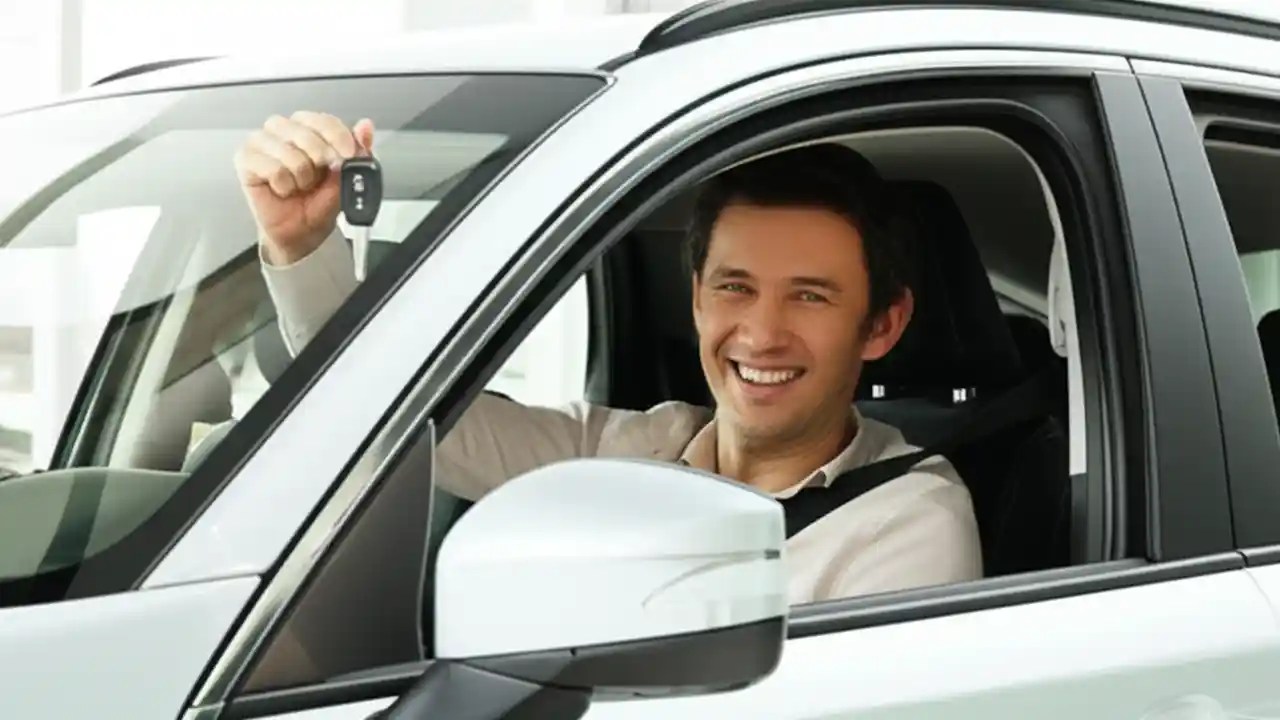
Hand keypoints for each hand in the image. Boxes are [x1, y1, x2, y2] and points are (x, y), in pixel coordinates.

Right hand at [234, 112, 375, 265]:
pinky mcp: (245, 159)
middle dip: (319, 159)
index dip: (338, 136)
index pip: (323, 120)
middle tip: (319, 178)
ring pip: (289, 151)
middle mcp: (282, 129)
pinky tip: (283, 189)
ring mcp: (261, 142)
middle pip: (305, 131)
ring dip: (302, 176)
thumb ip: (357, 151)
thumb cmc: (318, 204)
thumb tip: (365, 126)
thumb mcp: (347, 178)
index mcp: (308, 128)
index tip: (348, 154)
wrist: (301, 233)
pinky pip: (273, 168)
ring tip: (299, 186)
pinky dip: (284, 185)